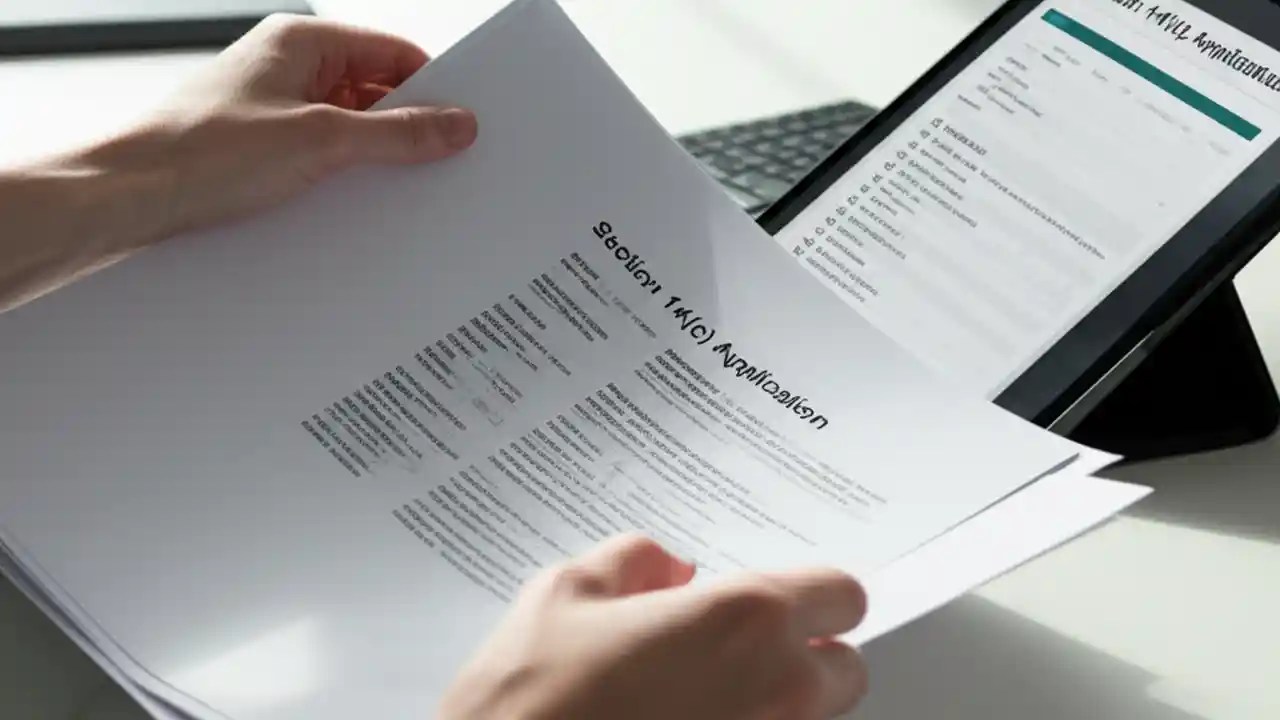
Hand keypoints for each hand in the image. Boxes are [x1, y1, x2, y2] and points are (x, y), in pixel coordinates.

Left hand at [111, 14, 477, 240]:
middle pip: (374, 90)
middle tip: (439, 163)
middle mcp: (287, 68)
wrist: (128, 197)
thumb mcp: (321, 141)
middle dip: (406, 127)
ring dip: (373, 157)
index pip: (392, 51)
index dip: (433, 86)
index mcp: (300, 42)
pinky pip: (322, 154)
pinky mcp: (261, 149)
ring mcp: (273, 109)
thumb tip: (456, 124)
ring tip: (394, 189)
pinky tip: (356, 204)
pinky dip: (344, 176)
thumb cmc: (203, 153)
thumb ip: (397, 133)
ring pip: (349, 126)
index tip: (463, 123)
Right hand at [439, 535, 868, 719]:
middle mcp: (776, 690)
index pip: (842, 594)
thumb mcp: (564, 594)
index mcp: (743, 620)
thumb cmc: (528, 703)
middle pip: (846, 669)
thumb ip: (631, 561)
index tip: (782, 603)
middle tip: (739, 655)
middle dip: (806, 658)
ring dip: (778, 706)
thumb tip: (667, 567)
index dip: (813, 595)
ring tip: (704, 700)